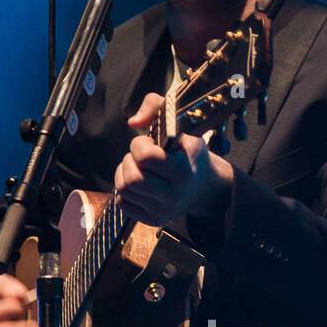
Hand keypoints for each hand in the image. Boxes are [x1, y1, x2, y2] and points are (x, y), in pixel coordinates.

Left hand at [115, 92, 232, 225]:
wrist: (203, 186)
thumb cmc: (188, 151)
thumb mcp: (180, 123)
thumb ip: (155, 107)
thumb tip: (133, 122)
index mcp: (183, 172)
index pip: (145, 157)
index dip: (140, 145)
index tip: (148, 142)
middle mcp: (173, 196)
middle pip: (131, 179)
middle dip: (129, 161)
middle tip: (141, 157)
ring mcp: (162, 211)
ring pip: (123, 190)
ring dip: (125, 173)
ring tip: (140, 168)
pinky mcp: (152, 220)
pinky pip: (123, 203)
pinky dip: (126, 190)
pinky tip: (140, 183)